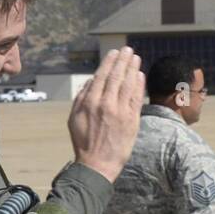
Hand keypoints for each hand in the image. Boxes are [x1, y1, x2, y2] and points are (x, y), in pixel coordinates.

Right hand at [69, 47, 144, 182]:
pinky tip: (140, 75)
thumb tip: (91, 81)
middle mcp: (106, 103)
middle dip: (123, 61)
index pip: (102, 76)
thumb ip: (82, 97)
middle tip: (128, 50)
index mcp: (90, 101)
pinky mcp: (132, 120)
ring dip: (133, 69)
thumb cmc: (83, 141)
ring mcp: (120, 111)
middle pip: (117, 76)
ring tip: (136, 58)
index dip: (110, 62)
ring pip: (128, 84)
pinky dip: (139, 85)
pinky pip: (137, 98)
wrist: (97, 164)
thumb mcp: (74, 118)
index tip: (114, 53)